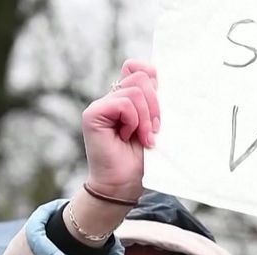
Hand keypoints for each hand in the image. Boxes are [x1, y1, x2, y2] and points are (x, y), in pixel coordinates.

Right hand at [81, 59, 159, 202]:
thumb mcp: (156, 126)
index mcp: (127, 98)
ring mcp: (101, 105)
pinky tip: (128, 137)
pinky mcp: (93, 114)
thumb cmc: (143, 160)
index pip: (138, 67)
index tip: (163, 101)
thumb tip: (163, 78)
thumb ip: (156, 102)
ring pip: (135, 91)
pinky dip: (134, 121)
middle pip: (140, 76)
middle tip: (155, 130)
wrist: (124, 185)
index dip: (153, 76)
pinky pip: (124, 104)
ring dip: (147, 118)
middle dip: (156, 105)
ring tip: (145, 138)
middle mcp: (112, 98)